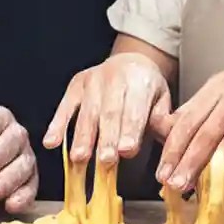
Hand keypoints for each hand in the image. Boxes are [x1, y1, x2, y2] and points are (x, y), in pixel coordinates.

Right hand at [43, 52, 171, 165]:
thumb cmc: (146, 89)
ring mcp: (92, 80)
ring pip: (87, 112)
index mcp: (140, 81)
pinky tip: (52, 142)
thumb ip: (163, 121)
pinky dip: (57, 125)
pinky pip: (65, 107)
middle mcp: (114, 78)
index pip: (135, 109)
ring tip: (79, 158)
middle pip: (109, 112)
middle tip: (104, 160)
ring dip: (82, 137)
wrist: (129, 62)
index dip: (130, 131)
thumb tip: (171, 142)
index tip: (127, 151)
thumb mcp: (161, 99)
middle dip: (106, 138)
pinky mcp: (75, 85)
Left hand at [158, 47, 223, 190]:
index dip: (173, 146)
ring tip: (196, 184)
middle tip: (172, 183)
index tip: (161, 171)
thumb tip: (170, 130)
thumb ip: (201, 109)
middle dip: (186, 158)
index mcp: (215, 88)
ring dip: (211, 162)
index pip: (187, 119)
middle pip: (204, 129)